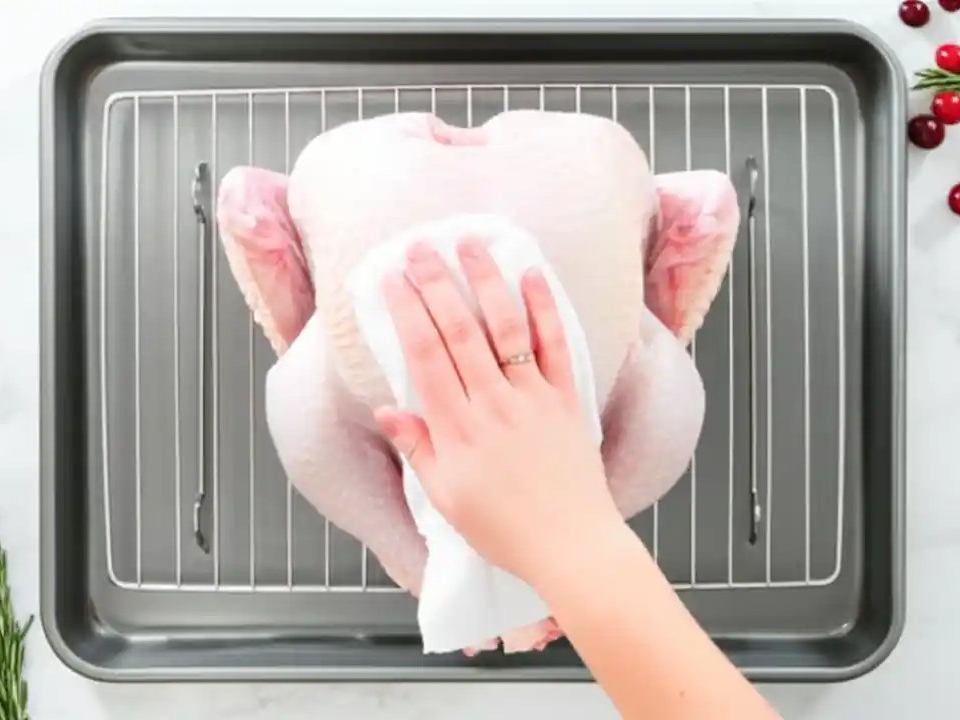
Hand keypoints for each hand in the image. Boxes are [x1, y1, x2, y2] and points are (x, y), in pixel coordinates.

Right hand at [374, 239, 622, 584]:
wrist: (571, 545)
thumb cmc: (504, 529)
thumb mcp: (446, 498)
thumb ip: (418, 449)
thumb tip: (388, 409)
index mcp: (457, 429)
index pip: (425, 355)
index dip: (407, 312)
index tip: (392, 279)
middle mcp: (493, 404)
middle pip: (460, 331)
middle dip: (437, 283)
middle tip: (420, 247)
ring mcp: (533, 398)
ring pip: (505, 328)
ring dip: (487, 282)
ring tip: (470, 244)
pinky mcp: (566, 401)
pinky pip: (555, 346)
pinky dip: (544, 309)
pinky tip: (532, 275)